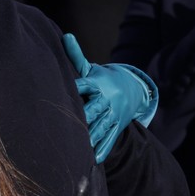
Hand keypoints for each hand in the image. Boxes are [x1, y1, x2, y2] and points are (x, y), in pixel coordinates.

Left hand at [64, 34, 158, 163]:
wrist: (132, 89)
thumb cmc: (101, 79)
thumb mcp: (91, 68)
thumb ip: (76, 56)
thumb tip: (65, 36)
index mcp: (97, 84)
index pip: (84, 86)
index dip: (76, 89)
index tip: (62, 94)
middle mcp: (106, 100)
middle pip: (94, 108)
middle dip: (85, 117)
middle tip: (71, 125)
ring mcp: (112, 115)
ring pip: (102, 126)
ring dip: (93, 136)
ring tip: (81, 146)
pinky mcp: (117, 127)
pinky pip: (110, 139)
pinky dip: (103, 149)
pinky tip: (93, 159)